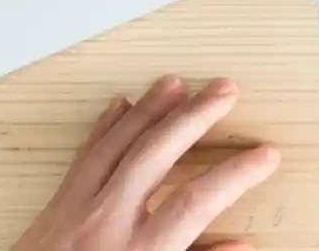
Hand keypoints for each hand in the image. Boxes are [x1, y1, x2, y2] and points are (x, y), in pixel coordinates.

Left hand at [12, 76, 280, 250]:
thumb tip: (240, 247)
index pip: (196, 202)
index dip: (235, 174)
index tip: (265, 156)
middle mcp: (105, 225)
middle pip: (156, 153)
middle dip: (194, 116)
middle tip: (224, 90)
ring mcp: (75, 211)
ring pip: (116, 143)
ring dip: (149, 109)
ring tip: (176, 83)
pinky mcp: (53, 209)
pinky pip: (83, 156)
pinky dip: (104, 128)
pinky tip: (118, 107)